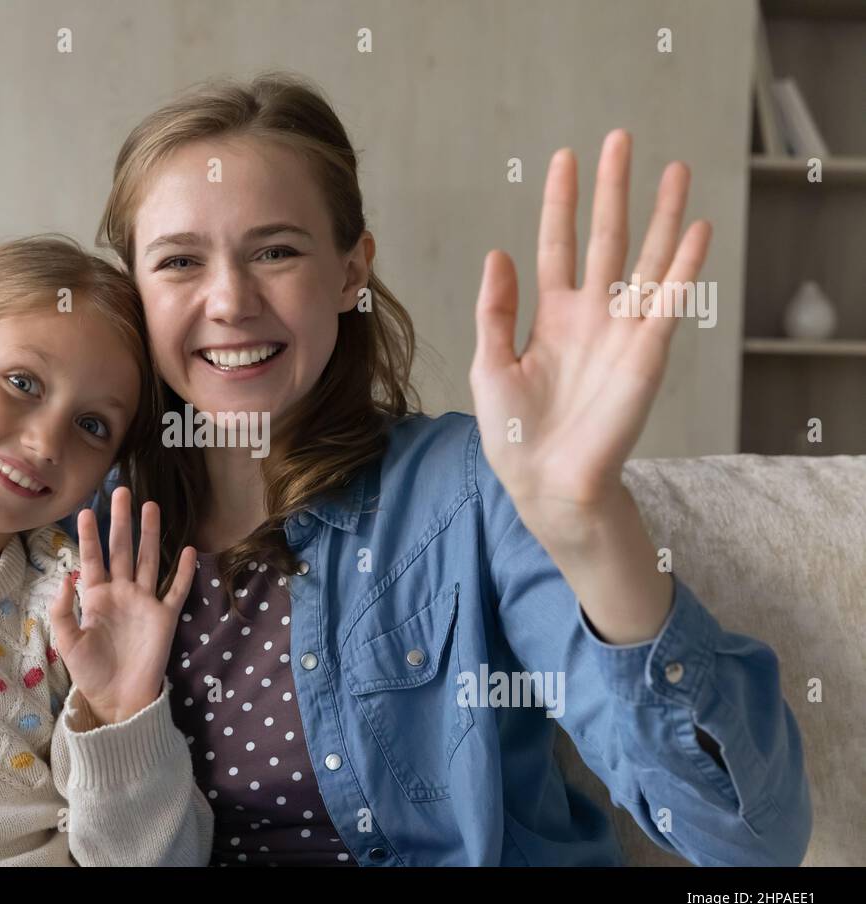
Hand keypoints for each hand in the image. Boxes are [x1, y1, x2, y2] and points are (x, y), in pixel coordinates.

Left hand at [49, 486, 196, 726]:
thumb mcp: (67, 643)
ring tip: (151, 507)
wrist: (117, 699)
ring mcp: (145, 603)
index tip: (86, 510)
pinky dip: (183, 570)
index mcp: (96, 597)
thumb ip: (62, 611)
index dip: (89, 535)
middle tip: (122, 491)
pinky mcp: (165, 617)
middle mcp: (122, 593)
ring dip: (150, 534)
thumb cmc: (90, 672)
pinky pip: (176, 590)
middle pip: (122, 549)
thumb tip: (65, 579)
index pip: (92, 559)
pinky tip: (187, 549)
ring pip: (148, 560)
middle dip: (122, 521)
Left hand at [470, 129, 711, 542]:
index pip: (557, 243)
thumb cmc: (514, 430)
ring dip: (661, 215)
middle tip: (620, 139)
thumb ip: (495, 310)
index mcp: (550, 314)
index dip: (561, 202)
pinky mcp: (648, 352)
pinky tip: (696, 228)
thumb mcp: (490, 364)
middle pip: (606, 237)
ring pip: (646, 259)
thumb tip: (496, 252)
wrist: (548, 480)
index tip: (564, 157)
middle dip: (613, 190)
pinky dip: (684, 265)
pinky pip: (671, 300)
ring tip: (674, 169)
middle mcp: (591, 314)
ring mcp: (623, 330)